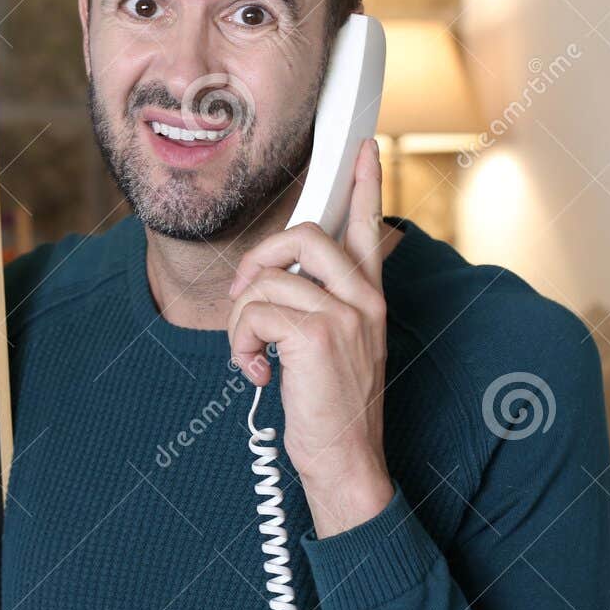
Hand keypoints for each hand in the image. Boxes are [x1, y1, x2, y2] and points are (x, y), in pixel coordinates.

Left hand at [226, 138, 391, 536]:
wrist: (345, 463)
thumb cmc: (332, 410)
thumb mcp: (334, 349)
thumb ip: (318, 307)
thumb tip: (273, 278)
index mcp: (369, 298)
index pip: (368, 228)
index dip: (364, 184)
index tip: (362, 146)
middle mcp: (365, 300)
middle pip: (304, 234)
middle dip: (259, 260)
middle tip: (243, 298)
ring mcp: (346, 315)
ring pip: (268, 280)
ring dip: (242, 322)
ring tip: (253, 356)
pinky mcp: (318, 335)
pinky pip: (255, 313)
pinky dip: (240, 345)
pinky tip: (258, 374)